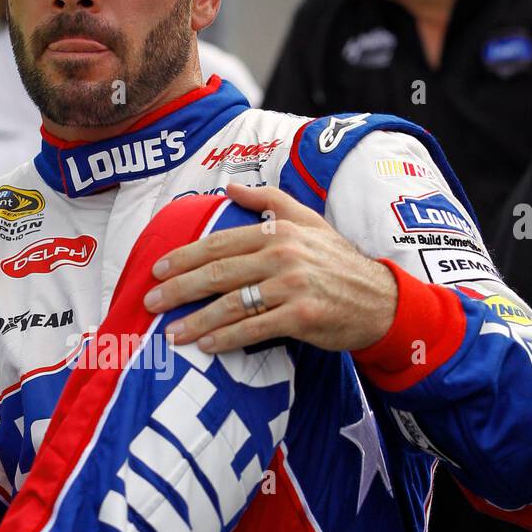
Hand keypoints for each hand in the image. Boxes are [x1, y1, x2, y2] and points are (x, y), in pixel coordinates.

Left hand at [143, 182, 397, 353]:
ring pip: (233, 304)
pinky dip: (227, 339)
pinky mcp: (302, 317)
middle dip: (179, 288)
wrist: (380, 300)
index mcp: (279, 231)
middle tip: (150, 301)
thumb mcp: (310, 221)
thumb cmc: (339, 262)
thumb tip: (230, 185)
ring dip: (197, 320)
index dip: (185, 256)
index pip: (221, 243)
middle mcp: (283, 255)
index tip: (158, 269)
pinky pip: (255, 330)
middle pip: (218, 273)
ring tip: (172, 334)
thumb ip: (269, 200)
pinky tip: (206, 346)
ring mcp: (293, 287)